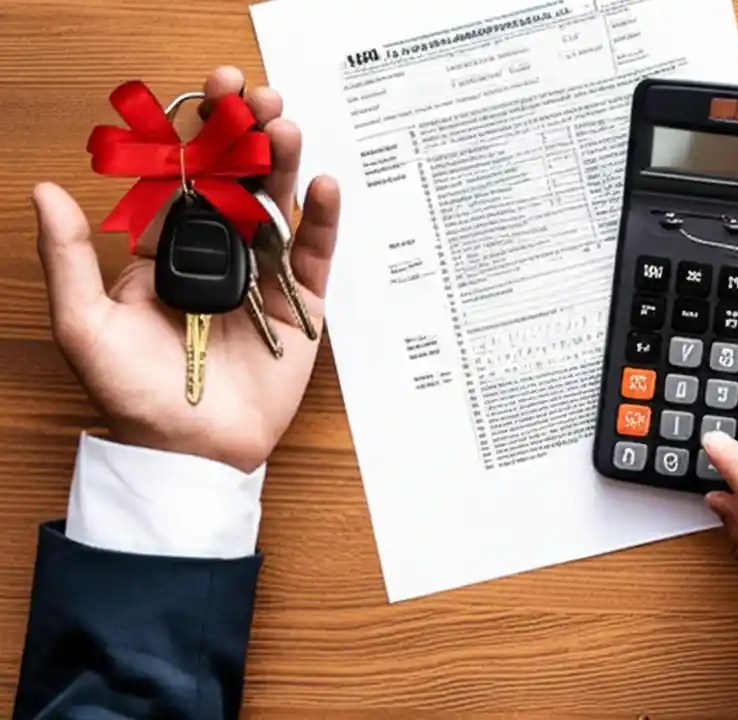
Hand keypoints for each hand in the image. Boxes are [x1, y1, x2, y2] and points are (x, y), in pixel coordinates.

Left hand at [34, 66, 340, 472]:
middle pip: (239, 181)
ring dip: (286, 163)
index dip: (198, 135)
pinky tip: (324, 186)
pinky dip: (323, 221)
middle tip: (258, 96)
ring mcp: (263, 277)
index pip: (185, 179)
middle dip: (248, 134)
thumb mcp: (83, 324)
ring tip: (288, 126)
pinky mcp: (302, 304)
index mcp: (166, 252)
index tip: (209, 95)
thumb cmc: (133, 394)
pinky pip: (315, 254)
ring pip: (279, 206)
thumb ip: (68, 258)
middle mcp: (218, 256)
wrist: (190, 451)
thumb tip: (44, 190)